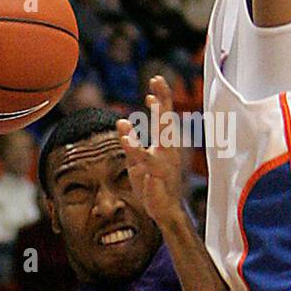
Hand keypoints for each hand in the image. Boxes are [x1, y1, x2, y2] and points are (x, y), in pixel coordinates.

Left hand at [117, 75, 184, 227]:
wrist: (167, 210)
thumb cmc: (154, 181)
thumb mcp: (139, 158)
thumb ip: (132, 140)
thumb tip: (122, 121)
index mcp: (165, 144)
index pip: (164, 117)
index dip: (162, 98)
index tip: (155, 79)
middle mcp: (168, 153)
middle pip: (165, 126)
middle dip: (161, 107)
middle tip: (156, 87)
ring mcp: (165, 169)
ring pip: (153, 155)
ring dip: (139, 146)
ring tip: (124, 135)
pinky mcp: (159, 187)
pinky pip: (152, 179)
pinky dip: (147, 175)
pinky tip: (144, 175)